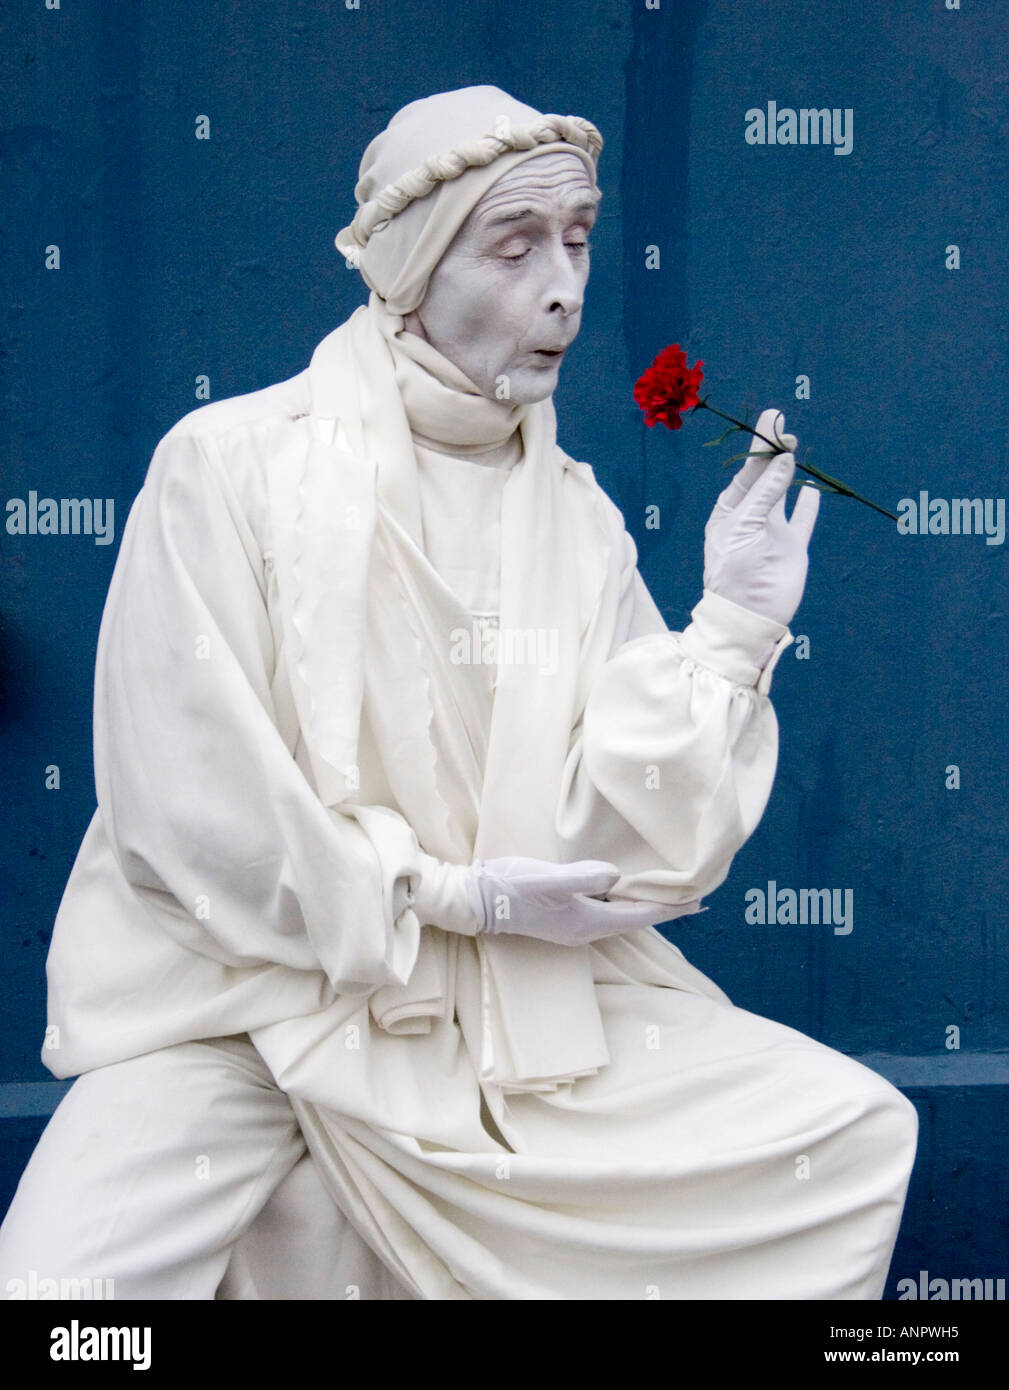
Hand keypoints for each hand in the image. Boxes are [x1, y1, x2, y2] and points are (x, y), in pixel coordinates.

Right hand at [470, 856, 688, 945]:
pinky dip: (625, 902)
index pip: (640, 915)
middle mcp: (586, 929)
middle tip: (694, 898)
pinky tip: (627, 891)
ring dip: (645, 906)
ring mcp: (574, 924)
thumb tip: (618, 876)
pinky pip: (606, 910)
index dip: (669, 908)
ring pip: (621, 916)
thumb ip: (584, 878)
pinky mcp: (564, 915)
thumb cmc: (513, 888)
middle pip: (636, 919)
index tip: (698, 901)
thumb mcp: (549, 879)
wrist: (479, 900)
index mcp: (588, 922)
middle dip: (664, 909)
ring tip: (668, 895)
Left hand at [702, 408, 819, 628]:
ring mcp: (772, 530)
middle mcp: (751, 516)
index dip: (759, 445)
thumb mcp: (745, 526)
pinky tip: (812, 490)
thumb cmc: (736, 570)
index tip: (773, 419)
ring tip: (793, 446)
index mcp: (730, 510)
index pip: (746, 471)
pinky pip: (802, 519)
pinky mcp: (792, 545)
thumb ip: (766, 493)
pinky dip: (807, 505)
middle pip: (764, 476)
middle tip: (786, 430)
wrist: (749, 614)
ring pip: (782, 493)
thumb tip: (783, 458)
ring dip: (788, 471)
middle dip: (773, 452)